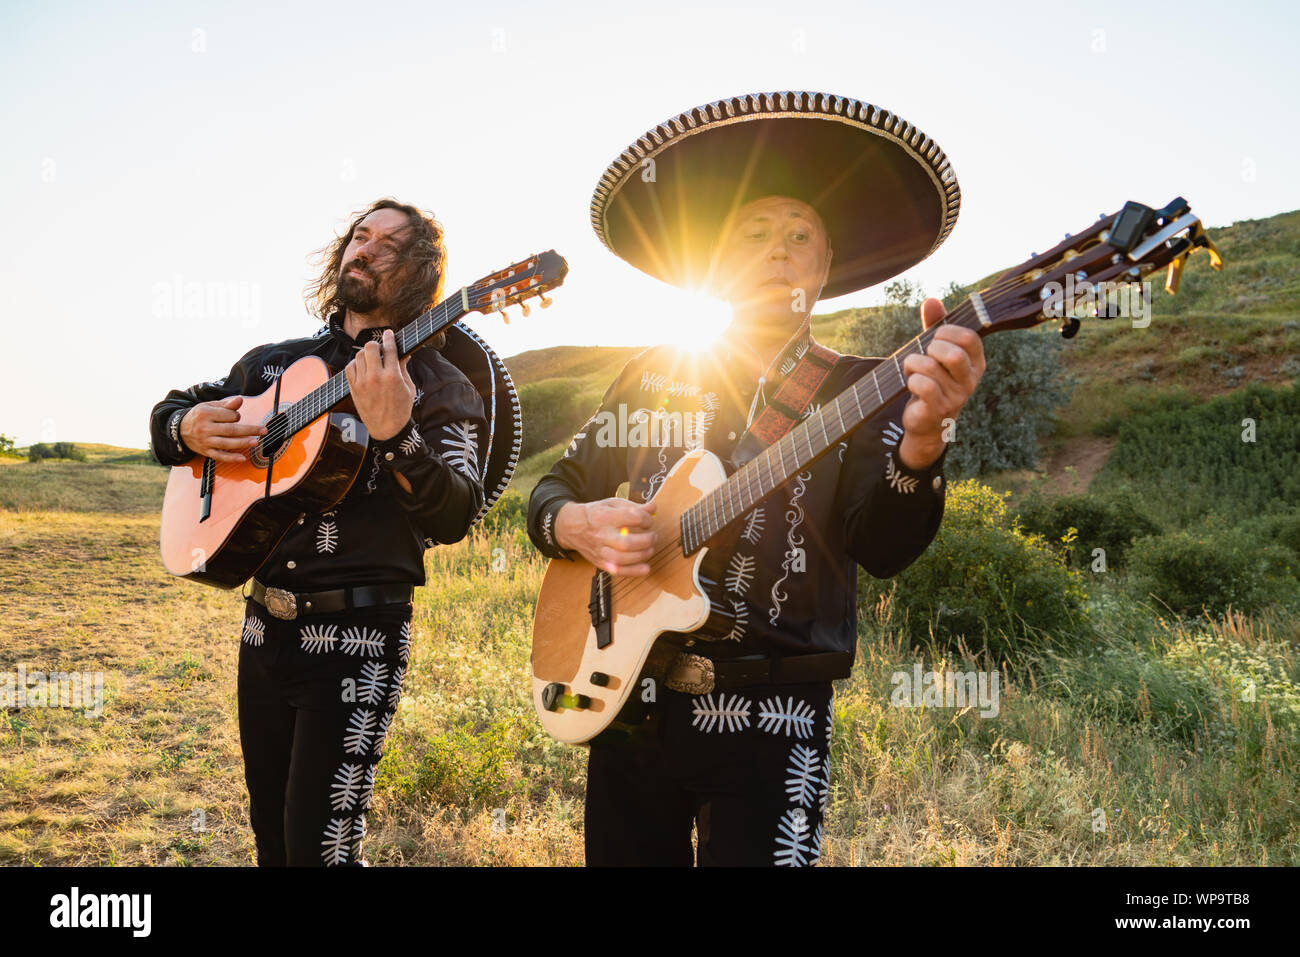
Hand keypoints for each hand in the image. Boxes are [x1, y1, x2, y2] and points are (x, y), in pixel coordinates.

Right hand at [180, 396, 266, 462]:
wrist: (179, 430)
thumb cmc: (199, 416)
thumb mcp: (209, 406)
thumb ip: (225, 405)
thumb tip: (240, 400)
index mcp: (206, 414)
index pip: (228, 416)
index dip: (237, 416)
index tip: (237, 417)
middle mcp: (205, 428)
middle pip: (230, 430)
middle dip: (249, 430)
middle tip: (263, 430)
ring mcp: (205, 441)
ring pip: (226, 443)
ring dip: (242, 443)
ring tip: (255, 442)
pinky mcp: (205, 452)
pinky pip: (219, 456)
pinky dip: (231, 458)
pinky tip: (242, 458)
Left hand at [345, 329, 415, 440]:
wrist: (387, 429)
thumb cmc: (401, 409)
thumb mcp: (409, 388)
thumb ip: (404, 368)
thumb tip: (403, 354)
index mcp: (393, 376)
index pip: (389, 349)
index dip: (389, 337)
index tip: (389, 333)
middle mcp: (376, 377)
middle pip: (370, 347)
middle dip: (376, 345)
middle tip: (380, 349)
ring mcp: (363, 383)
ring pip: (359, 355)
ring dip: (366, 354)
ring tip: (372, 360)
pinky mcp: (354, 388)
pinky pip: (349, 367)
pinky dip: (355, 364)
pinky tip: (362, 368)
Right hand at [554, 498, 658, 575]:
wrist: (572, 527)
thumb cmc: (596, 514)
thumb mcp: (612, 504)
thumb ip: (633, 506)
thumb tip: (653, 508)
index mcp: (605, 516)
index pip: (631, 517)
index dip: (646, 519)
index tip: (648, 521)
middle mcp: (601, 534)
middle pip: (626, 543)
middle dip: (646, 540)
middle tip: (653, 536)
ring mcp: (599, 551)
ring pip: (622, 559)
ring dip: (642, 555)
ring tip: (650, 549)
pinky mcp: (600, 562)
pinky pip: (618, 571)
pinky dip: (634, 572)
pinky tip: (645, 568)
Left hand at [898, 298, 985, 468]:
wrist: (927, 422)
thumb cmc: (933, 380)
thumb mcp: (936, 352)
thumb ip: (934, 326)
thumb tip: (931, 300)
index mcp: (975, 362)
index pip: (970, 338)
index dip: (948, 331)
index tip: (935, 336)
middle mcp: (970, 380)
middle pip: (954, 353)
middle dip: (932, 347)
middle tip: (924, 353)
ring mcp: (956, 397)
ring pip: (931, 367)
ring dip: (914, 363)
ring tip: (912, 368)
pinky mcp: (938, 410)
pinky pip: (922, 385)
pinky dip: (911, 379)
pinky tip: (911, 382)